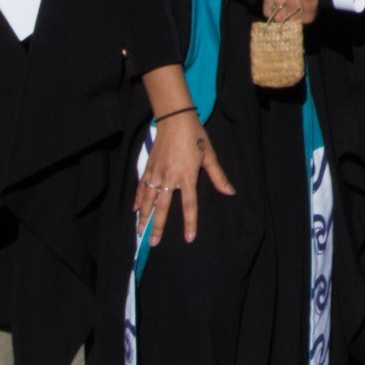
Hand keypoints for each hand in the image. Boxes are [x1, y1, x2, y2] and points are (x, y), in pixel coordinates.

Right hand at [135, 111, 234, 246]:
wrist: (175, 119)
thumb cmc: (196, 136)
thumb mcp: (210, 155)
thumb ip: (218, 176)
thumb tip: (230, 192)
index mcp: (187, 176)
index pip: (189, 205)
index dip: (190, 222)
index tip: (188, 238)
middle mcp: (169, 178)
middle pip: (163, 208)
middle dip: (157, 227)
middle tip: (152, 244)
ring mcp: (156, 174)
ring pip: (148, 200)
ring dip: (144, 217)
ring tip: (139, 232)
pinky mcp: (148, 168)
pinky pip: (141, 188)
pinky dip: (138, 200)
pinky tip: (135, 210)